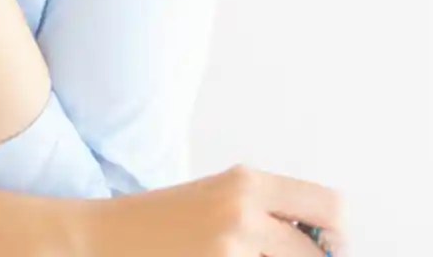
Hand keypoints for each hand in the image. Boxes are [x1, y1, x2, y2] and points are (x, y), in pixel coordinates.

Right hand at [79, 165, 345, 256]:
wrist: (96, 239)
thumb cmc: (155, 223)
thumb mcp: (214, 199)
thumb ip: (264, 212)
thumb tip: (322, 243)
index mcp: (247, 183)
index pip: (332, 208)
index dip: (335, 236)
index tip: (320, 249)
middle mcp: (244, 213)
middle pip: (319, 253)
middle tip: (267, 256)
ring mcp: (231, 250)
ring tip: (233, 253)